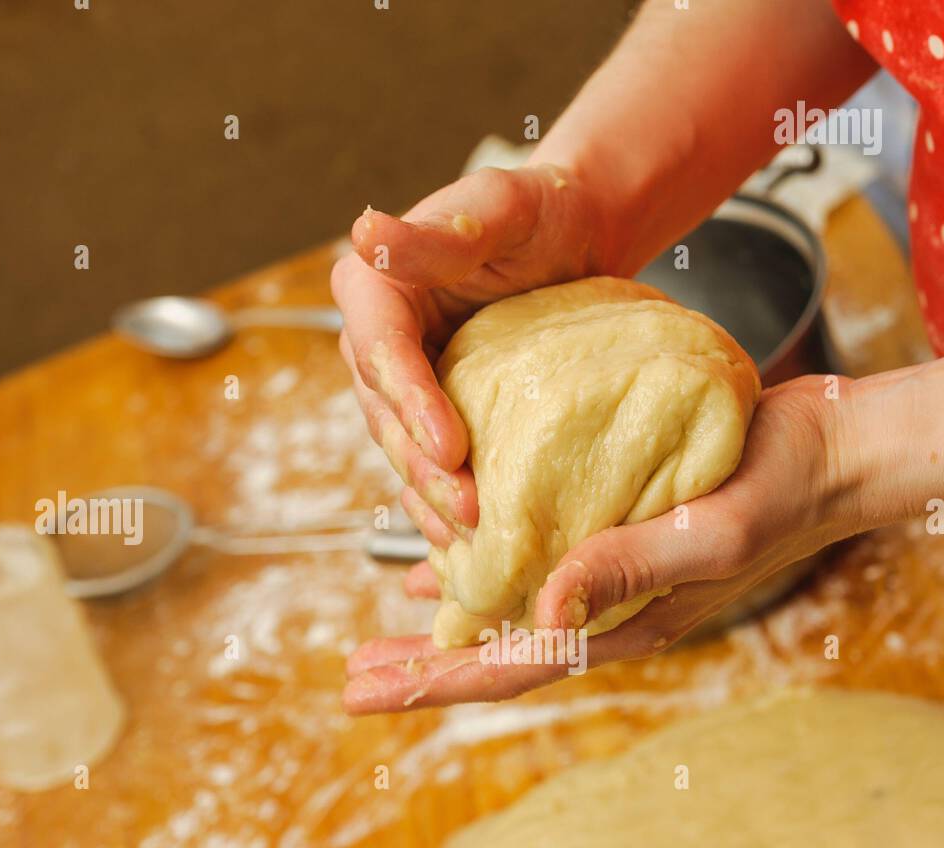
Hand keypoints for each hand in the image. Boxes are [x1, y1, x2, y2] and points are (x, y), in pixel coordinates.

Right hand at [330, 162, 614, 543]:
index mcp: (376, 289)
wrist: (579, 239)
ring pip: (405, 451)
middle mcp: (378, 343)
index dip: (410, 402)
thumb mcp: (499, 208)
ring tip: (473, 535)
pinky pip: (429, 466)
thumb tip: (363, 232)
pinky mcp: (433, 418)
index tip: (449, 445)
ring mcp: (404, 387)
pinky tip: (474, 542)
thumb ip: (437, 233)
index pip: (381, 350)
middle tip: (469, 509)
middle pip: (387, 415)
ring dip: (433, 496)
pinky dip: (447, 504)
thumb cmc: (543, 213)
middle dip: (423, 467)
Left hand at [343, 376, 865, 713]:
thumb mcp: (710, 528)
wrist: (834, 451)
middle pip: (497, 650)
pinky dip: (484, 567)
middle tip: (351, 677)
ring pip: (510, 612)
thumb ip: (631, 567)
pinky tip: (450, 560)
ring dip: (445, 626)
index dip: (433, 681)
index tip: (365, 690)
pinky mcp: (615, 531)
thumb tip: (543, 608)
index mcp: (624, 622)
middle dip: (423, 668)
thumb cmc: (783, 486)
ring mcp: (613, 576)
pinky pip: (535, 561)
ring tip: (383, 638)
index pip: (512, 664)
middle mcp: (609, 608)